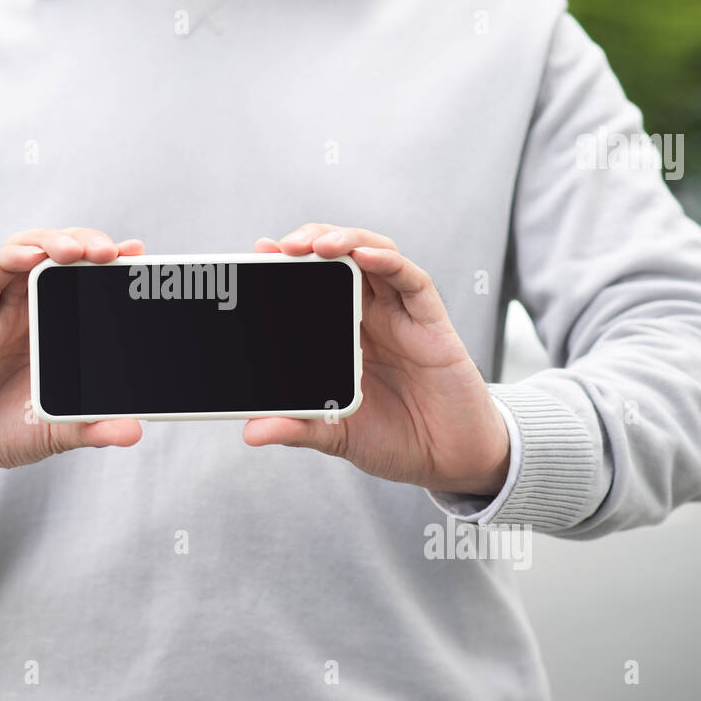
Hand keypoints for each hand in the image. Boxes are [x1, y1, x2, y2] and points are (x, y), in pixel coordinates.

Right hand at [0, 228, 144, 478]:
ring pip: (24, 253)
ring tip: (77, 250)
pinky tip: (31, 255)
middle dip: (86, 244)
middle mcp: (28, 311)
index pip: (84, 281)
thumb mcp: (55, 434)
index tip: (137, 255)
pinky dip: (9, 258)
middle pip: (58, 256)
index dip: (109, 262)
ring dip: (52, 241)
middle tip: (113, 252)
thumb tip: (134, 433)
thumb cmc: (0, 431)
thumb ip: (92, 429)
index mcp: (56, 329)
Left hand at [245, 224, 509, 495]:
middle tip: (280, 248)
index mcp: (343, 334)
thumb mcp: (336, 437)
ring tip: (317, 244)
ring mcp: (400, 314)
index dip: (288, 265)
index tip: (259, 254)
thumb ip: (297, 429)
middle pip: (340, 258)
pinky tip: (364, 255)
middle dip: (310, 242)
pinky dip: (387, 261)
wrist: (449, 460)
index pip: (313, 284)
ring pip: (374, 255)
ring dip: (346, 240)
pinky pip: (410, 279)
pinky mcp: (431, 321)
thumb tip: (251, 433)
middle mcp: (370, 316)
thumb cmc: (395, 440)